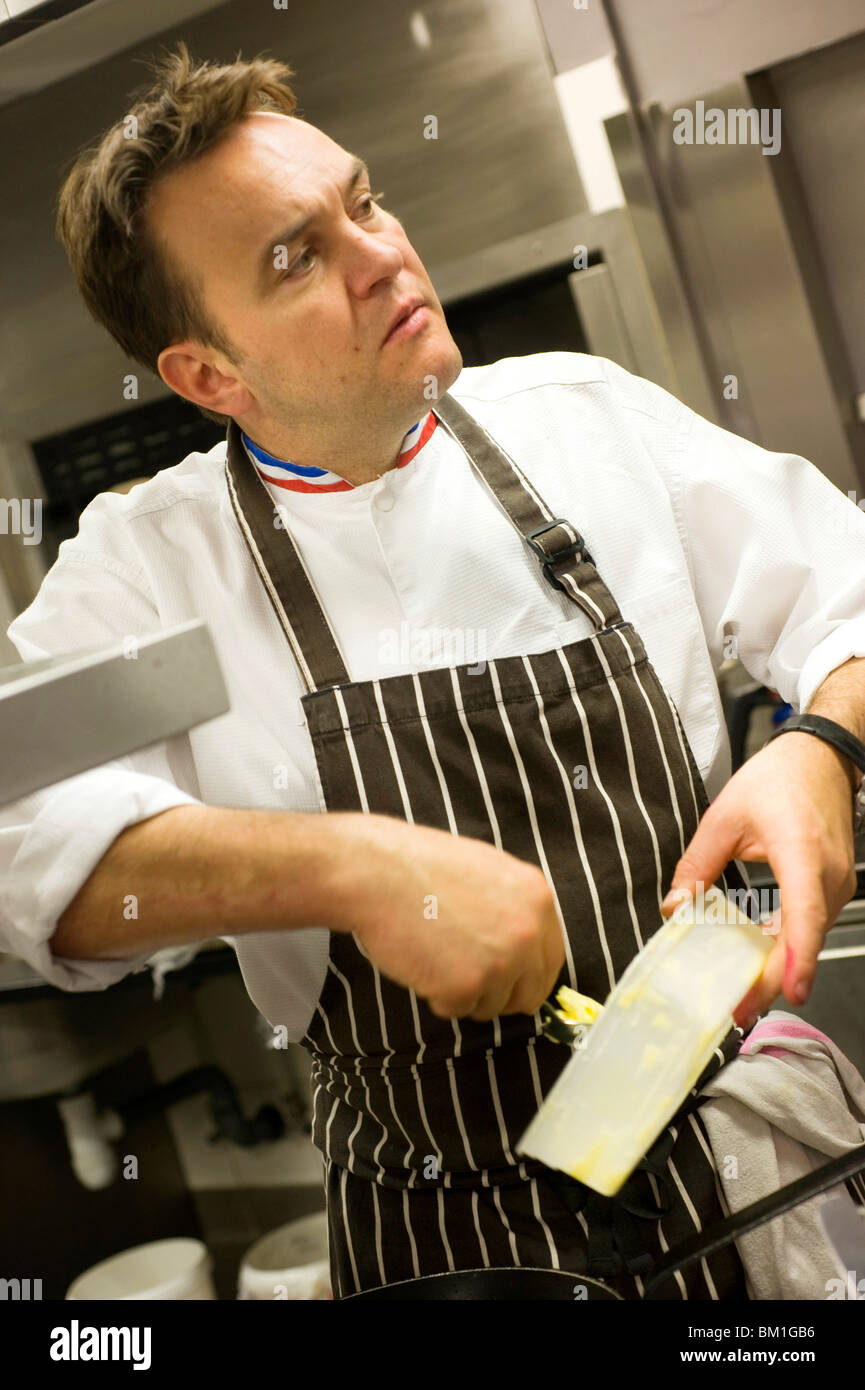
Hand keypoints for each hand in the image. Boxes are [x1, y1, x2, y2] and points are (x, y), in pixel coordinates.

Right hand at [325, 814, 565, 1020]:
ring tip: (435, 953)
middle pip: (530, 992)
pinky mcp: (467, 986)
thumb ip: (514, 909)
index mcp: (537, 899)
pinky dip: (436, 996)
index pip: (551, 959)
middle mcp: (528, 932)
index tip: (509, 980)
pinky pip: (457, 1010)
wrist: (377, 872)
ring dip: (464, 992)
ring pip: (492, 1005)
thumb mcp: (488, 872)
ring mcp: (501, 961)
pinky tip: (421, 961)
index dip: (528, 975)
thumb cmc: (420, 866)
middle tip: (465, 976)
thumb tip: (524, 947)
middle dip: (499, 992)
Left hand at [659, 733, 856, 1025]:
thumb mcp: (724, 818)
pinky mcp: (832, 888)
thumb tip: (674, 907)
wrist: (820, 759)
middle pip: (803, 941)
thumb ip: (697, 866)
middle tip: (736, 1010)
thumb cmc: (778, 780)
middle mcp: (827, 875)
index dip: (798, 956)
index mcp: (801, 853)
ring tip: (739, 994)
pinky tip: (756, 960)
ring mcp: (836, 884)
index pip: (804, 914)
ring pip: (807, 939)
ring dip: (777, 968)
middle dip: (771, 981)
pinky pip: (809, 926)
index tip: (790, 991)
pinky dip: (786, 947)